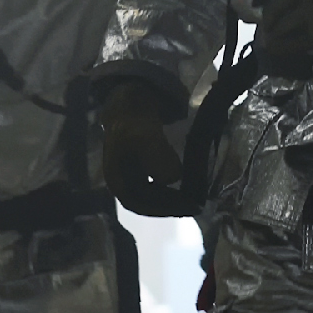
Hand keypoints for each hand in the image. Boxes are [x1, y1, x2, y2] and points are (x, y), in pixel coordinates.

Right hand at [97, 80, 189, 217]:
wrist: (130, 103)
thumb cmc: (134, 120)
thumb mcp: (147, 137)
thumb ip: (157, 158)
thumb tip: (171, 179)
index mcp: (116, 178)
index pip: (139, 203)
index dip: (161, 209)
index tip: (185, 207)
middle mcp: (121, 182)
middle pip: (146, 203)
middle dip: (170, 206)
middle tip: (195, 205)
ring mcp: (130, 177)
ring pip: (151, 197)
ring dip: (171, 200)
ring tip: (193, 199)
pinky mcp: (140, 170)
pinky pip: (155, 186)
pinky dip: (170, 189)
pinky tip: (185, 187)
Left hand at [253, 0, 312, 53]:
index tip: (258, 1)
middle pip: (273, 9)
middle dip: (266, 20)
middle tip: (264, 26)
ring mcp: (309, 12)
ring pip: (282, 28)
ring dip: (272, 36)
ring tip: (268, 42)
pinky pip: (298, 41)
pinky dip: (286, 47)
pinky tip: (277, 50)